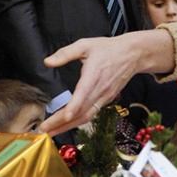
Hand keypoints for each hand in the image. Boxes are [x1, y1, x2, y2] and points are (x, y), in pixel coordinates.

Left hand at [39, 29, 175, 135]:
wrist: (132, 55)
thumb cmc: (109, 49)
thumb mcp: (85, 45)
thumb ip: (65, 53)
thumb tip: (48, 61)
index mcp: (93, 76)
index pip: (83, 95)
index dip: (73, 107)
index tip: (63, 116)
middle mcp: (99, 90)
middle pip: (80, 112)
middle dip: (61, 123)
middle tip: (45, 130)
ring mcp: (103, 97)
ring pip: (85, 116)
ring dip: (68, 126)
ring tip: (52, 132)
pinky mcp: (105, 100)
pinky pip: (90, 114)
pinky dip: (77, 122)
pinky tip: (66, 125)